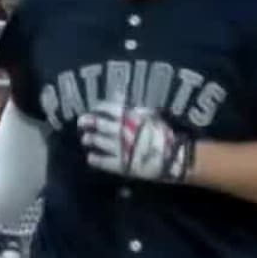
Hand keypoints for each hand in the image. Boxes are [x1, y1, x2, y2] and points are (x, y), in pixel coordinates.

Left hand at [76, 98, 194, 183]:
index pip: (109, 108)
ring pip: (98, 141)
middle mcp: (123, 131)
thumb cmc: (163, 135)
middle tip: (81, 123)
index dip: (98, 108)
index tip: (94, 109)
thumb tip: (119, 92)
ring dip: (89, 139)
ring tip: (86, 139)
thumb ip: (134, 107)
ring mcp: (120, 148)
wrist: (174, 158)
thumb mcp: (150, 116)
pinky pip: (102, 161)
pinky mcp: (121, 165)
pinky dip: (94, 159)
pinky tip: (90, 157)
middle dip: (88, 122)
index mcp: (131, 117)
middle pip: (99, 124)